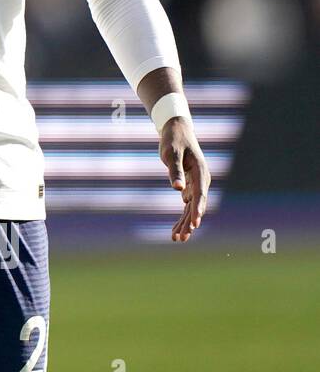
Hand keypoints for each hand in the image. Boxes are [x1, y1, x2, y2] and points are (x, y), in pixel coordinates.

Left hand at [161, 118, 209, 241]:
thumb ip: (175, 171)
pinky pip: (187, 205)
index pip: (200, 194)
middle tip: (181, 238)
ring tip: (177, 239)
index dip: (197, 210)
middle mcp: (201, 180)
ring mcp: (196, 184)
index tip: (195, 224)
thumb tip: (178, 189)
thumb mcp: (171, 154)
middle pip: (197, 205)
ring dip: (185, 223)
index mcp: (200, 172)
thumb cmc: (173, 141)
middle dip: (190, 222)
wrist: (177, 132)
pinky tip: (176, 229)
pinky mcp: (189, 186)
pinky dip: (182, 216)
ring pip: (192, 208)